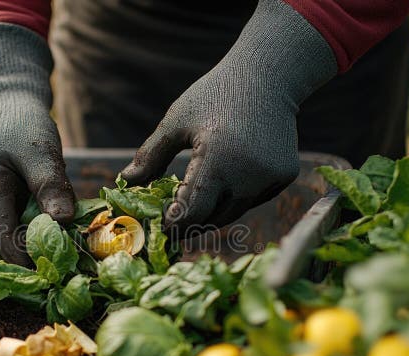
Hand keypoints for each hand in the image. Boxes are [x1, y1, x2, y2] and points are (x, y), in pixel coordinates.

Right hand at [0, 24, 74, 264]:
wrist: (12, 104)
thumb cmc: (22, 122)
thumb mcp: (40, 151)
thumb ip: (49, 185)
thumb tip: (63, 221)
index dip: (22, 255)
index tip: (52, 265)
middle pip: (5, 242)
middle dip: (32, 255)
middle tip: (67, 264)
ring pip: (16, 235)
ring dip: (40, 245)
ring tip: (71, 251)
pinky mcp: (12, 202)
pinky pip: (26, 224)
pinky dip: (45, 230)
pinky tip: (67, 233)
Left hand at [121, 0, 336, 235]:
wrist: (267, 76)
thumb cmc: (214, 95)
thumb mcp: (176, 122)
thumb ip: (150, 156)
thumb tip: (124, 183)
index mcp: (217, 161)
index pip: (192, 213)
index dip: (173, 224)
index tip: (159, 227)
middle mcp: (248, 176)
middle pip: (213, 219)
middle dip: (190, 223)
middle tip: (172, 222)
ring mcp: (270, 178)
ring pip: (234, 213)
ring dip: (212, 214)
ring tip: (192, 206)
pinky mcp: (284, 176)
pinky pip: (253, 199)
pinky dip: (235, 198)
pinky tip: (223, 186)